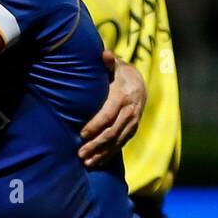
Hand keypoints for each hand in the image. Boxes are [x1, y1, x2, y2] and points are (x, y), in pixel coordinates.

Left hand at [78, 51, 145, 168]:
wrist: (138, 81)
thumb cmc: (117, 73)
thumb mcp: (114, 65)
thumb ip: (108, 62)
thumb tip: (104, 54)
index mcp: (123, 97)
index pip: (108, 115)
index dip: (95, 126)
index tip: (81, 134)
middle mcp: (130, 112)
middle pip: (112, 132)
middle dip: (95, 145)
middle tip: (80, 154)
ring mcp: (133, 123)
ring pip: (117, 142)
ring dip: (101, 154)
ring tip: (86, 163)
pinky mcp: (132, 130)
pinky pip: (121, 145)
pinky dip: (109, 155)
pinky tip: (97, 162)